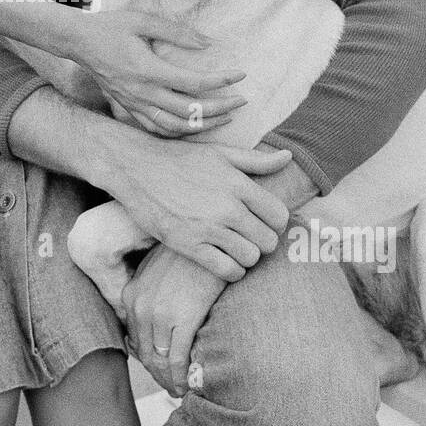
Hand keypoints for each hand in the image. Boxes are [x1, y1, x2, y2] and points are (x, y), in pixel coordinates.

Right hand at [72, 7, 247, 135]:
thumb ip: (177, 32)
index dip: (222, 80)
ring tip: (225, 118)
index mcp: (149, 70)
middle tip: (241, 101)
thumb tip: (207, 43)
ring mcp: (134, 104)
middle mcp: (143, 93)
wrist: (78, 42)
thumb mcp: (143, 20)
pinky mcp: (128, 108)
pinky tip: (193, 126)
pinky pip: (156, 128)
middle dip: (221, 107)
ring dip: (203, 125)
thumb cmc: (110, 26)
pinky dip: (178, 132)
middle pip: (190, 109)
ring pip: (175, 126)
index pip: (195, 83)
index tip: (240, 74)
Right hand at [106, 135, 290, 280]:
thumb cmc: (179, 159)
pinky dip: (231, 271)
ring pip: (250, 258)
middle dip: (261, 242)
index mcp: (238, 184)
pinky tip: (224, 262)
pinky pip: (226, 270)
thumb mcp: (219, 153)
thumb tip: (290, 157)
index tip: (262, 222)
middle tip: (248, 238)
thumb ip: (256, 160)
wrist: (135, 167)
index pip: (279, 216)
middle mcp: (227, 207)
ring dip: (246, 258)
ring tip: (235, 249)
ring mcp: (208, 228)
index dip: (274, 222)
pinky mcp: (188, 245)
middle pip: (268, 241)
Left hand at [122, 245, 226, 395]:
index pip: (135, 340)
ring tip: (180, 389)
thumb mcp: (159, 271)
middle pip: (146, 353)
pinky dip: (182, 376)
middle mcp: (140, 305)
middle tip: (171, 387)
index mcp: (131, 295)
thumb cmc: (190, 255)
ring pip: (161, 360)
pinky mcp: (184, 317)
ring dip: (169, 380)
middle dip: (158, 375)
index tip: (161, 372)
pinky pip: (179, 358)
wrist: (212, 238)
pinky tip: (189, 384)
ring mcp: (160, 313)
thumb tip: (154, 327)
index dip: (148, 361)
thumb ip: (150, 294)